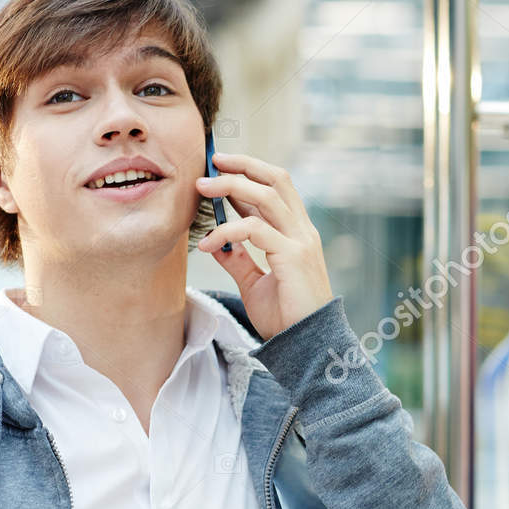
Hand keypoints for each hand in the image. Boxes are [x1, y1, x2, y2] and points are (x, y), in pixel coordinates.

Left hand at [195, 150, 334, 338]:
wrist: (307, 345)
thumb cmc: (285, 317)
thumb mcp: (254, 284)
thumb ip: (238, 261)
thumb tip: (216, 243)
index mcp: (297, 233)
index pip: (275, 188)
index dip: (248, 172)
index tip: (220, 167)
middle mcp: (302, 231)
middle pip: (275, 180)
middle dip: (242, 166)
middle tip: (211, 163)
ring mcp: (301, 241)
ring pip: (266, 196)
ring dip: (231, 187)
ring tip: (202, 189)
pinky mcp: (293, 256)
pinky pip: (255, 230)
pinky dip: (227, 230)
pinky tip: (207, 243)